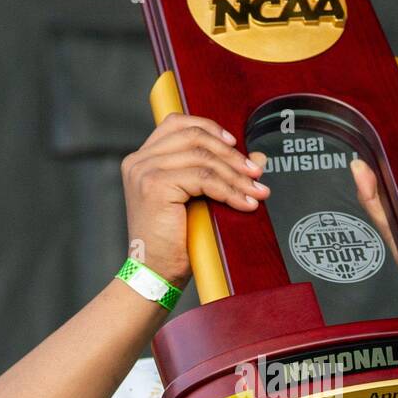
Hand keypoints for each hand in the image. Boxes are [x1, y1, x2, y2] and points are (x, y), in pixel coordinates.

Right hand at [120, 113, 268, 285]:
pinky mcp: (155, 185)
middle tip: (256, 172)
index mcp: (143, 159)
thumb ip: (219, 174)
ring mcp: (145, 171)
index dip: (210, 128)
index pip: (177, 124)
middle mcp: (139, 161)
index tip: (235, 145)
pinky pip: (203, 178)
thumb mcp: (198, 201)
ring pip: (202, 157)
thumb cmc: (174, 243)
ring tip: (257, 191)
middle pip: (194, 136)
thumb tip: (257, 157)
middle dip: (231, 154)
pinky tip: (244, 203)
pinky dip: (229, 190)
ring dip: (235, 174)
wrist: (154, 273)